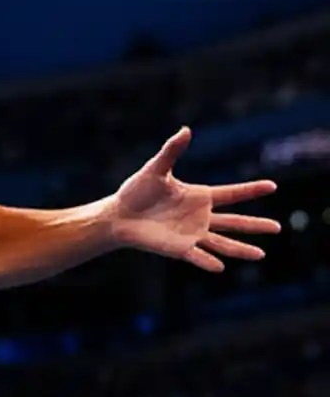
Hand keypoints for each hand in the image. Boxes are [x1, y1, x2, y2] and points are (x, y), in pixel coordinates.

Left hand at [108, 126, 280, 271]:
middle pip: (234, 222)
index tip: (273, 186)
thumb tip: (186, 130)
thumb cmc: (136, 190)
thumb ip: (172, 151)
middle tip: (278, 227)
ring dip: (241, 249)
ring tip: (261, 254)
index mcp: (199, 197)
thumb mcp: (156, 169)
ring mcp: (191, 234)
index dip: (251, 190)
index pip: (231, 193)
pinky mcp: (178, 248)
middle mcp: (200, 217)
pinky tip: (221, 267)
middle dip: (256, 225)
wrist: (119, 214)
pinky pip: (197, 256)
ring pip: (222, 243)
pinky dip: (208, 261)